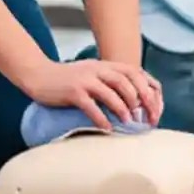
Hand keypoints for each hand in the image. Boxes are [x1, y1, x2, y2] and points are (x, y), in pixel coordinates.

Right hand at [19, 59, 163, 130]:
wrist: (39, 75)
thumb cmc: (66, 80)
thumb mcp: (91, 74)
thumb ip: (108, 82)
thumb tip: (132, 102)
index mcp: (104, 65)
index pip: (134, 71)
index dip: (148, 88)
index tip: (154, 106)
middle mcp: (97, 69)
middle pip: (127, 80)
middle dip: (140, 99)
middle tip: (145, 117)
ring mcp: (85, 79)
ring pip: (111, 92)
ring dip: (123, 108)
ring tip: (128, 122)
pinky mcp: (73, 91)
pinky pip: (91, 105)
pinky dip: (101, 118)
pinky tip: (106, 128)